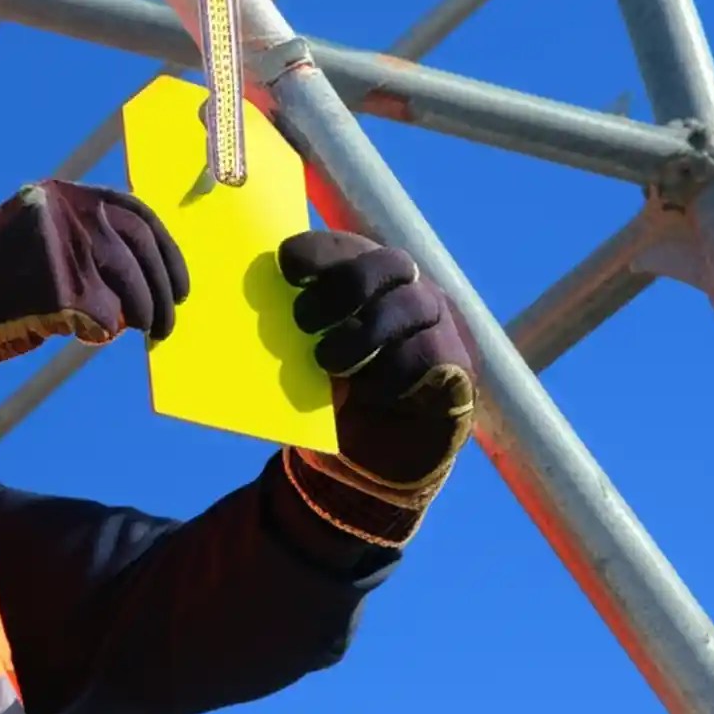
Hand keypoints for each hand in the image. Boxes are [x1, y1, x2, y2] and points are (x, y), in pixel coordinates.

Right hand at [0, 179, 189, 370]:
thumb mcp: (39, 236)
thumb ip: (85, 240)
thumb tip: (143, 269)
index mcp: (64, 196)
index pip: (137, 213)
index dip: (166, 250)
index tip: (181, 283)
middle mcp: (70, 215)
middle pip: (143, 249)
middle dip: (166, 289)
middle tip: (170, 320)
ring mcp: (67, 250)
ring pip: (134, 285)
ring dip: (148, 314)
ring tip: (150, 335)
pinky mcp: (64, 291)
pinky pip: (108, 317)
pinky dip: (107, 332)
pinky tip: (89, 336)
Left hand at [276, 230, 476, 545]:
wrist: (369, 466)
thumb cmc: (332, 401)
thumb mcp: (305, 362)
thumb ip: (292, 334)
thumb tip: (257, 315)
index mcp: (366, 280)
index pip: (345, 247)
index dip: (316, 252)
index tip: (286, 270)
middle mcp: (409, 292)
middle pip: (387, 263)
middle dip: (342, 287)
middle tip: (304, 321)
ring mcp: (440, 326)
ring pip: (411, 304)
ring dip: (362, 333)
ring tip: (329, 363)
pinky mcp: (456, 367)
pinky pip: (429, 354)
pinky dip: (392, 371)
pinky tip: (369, 390)